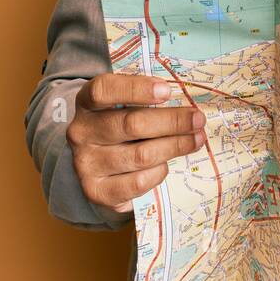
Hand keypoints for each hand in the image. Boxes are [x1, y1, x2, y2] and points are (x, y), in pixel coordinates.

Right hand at [67, 73, 206, 213]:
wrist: (98, 168)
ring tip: (196, 140)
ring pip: (140, 154)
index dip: (136, 89)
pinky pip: (138, 182)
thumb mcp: (124, 106)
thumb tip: (186, 99)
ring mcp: (86, 164)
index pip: (104, 89)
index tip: (167, 91)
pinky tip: (168, 164)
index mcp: (87, 103)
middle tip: (198, 120)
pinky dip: (159, 172)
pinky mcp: (97, 191)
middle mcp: (81, 132)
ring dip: (175, 146)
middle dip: (172, 121)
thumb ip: (146, 99)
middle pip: (131, 124)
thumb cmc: (120, 127)